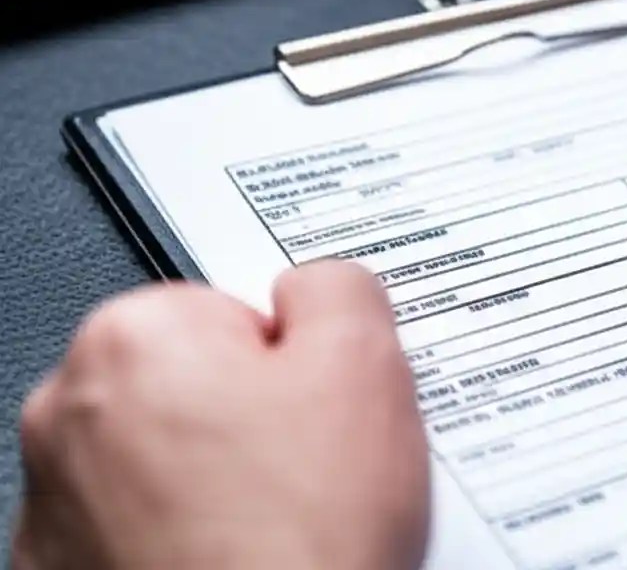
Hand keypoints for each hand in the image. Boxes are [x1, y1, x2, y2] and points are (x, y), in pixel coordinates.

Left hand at [13, 261, 428, 569]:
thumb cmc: (299, 538)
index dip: (293, 363)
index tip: (316, 409)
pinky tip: (240, 559)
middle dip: (251, 417)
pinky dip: (184, 539)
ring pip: (167, 460)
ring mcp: (57, 505)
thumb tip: (317, 288)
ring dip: (218, 481)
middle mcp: (70, 415)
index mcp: (135, 339)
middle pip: (193, 383)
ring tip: (279, 525)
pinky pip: (141, 528)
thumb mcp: (366, 365)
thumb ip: (338, 290)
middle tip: (308, 471)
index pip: (232, 311)